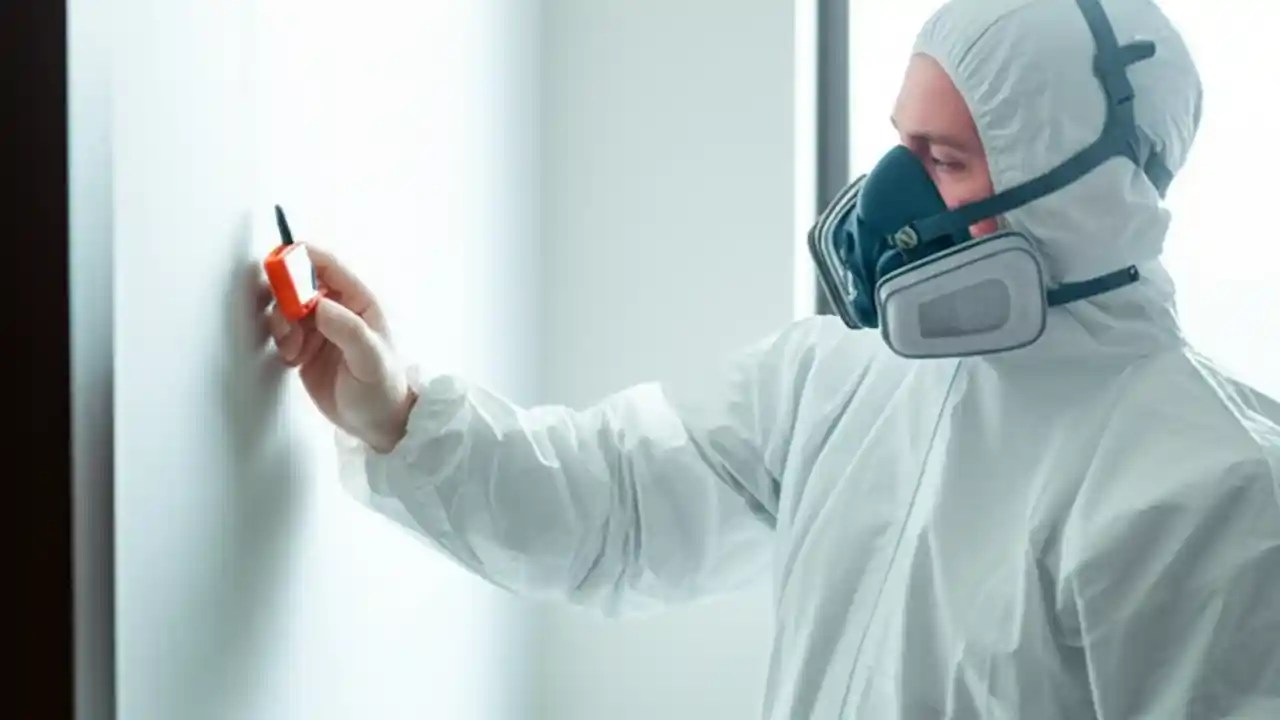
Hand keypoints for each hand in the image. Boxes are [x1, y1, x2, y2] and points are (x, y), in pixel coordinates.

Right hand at [267, 245, 415, 451]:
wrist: (377, 424)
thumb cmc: (383, 388)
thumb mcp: (369, 358)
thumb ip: (347, 329)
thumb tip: (319, 303)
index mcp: (359, 302)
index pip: (328, 266)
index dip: (302, 258)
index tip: (279, 262)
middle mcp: (338, 310)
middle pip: (300, 284)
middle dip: (285, 296)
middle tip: (285, 320)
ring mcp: (319, 329)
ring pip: (286, 308)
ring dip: (281, 324)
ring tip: (294, 349)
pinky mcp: (304, 347)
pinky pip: (282, 333)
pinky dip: (280, 343)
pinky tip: (293, 360)